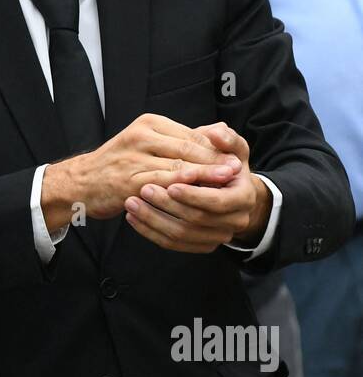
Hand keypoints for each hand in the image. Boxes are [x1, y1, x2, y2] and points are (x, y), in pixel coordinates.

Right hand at [41, 114, 241, 232]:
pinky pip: (161, 187)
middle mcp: (141, 136)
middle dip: (214, 161)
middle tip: (236, 172)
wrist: (81, 182)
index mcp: (149, 124)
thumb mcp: (148, 144)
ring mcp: (133, 158)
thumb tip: (218, 134)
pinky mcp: (128, 181)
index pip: (190, 134)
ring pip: (176, 167)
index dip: (214, 148)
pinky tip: (196, 200)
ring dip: (203, 178)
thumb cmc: (118, 164)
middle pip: (187, 148)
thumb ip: (180, 140)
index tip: (235, 160)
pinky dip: (181, 192)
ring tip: (224, 186)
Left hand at [123, 122, 270, 253]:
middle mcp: (235, 221)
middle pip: (197, 220)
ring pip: (181, 234)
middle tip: (143, 189)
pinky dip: (150, 231)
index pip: (218, 201)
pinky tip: (133, 217)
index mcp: (244, 197)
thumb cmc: (225, 162)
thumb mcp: (232, 146)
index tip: (170, 183)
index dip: (193, 194)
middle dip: (168, 205)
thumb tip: (214, 132)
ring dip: (153, 220)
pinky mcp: (200, 245)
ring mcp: (218, 236)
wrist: (229, 188)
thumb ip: (226, 137)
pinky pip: (173, 244)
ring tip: (131, 203)